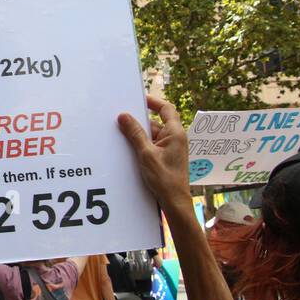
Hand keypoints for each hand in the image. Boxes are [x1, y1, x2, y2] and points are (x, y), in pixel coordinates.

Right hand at [117, 94, 190, 211]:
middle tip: (123, 120)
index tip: (138, 99)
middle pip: (156, 122)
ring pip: (153, 135)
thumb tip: (124, 116)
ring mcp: (171, 148)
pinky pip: (153, 146)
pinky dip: (142, 146)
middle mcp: (175, 138)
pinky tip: (130, 150)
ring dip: (139, 136)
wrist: (174, 201)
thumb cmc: (165, 179)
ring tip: (123, 137)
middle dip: (139, 122)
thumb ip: (135, 134)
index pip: (166, 108)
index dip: (153, 101)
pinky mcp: (166, 158)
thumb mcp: (146, 154)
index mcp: (175, 133)